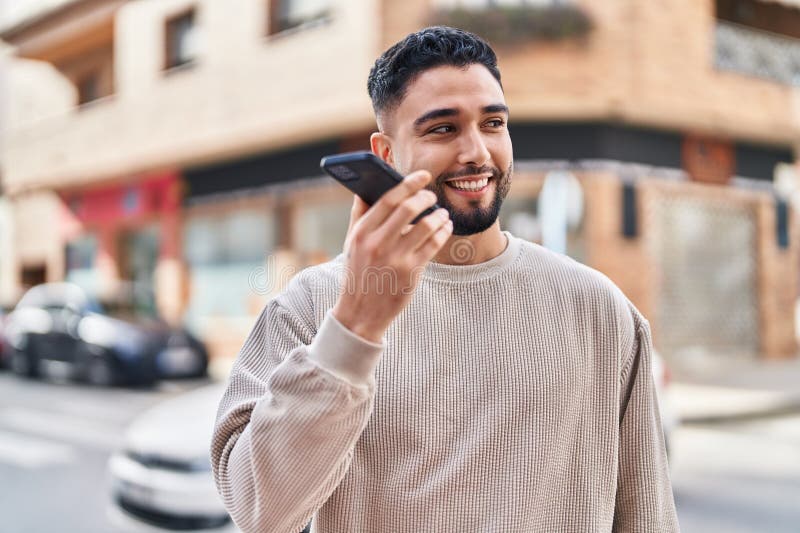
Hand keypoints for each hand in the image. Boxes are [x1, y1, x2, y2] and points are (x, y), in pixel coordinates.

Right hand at [333, 170, 452, 342]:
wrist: (360, 312)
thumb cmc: (358, 272)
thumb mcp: (351, 242)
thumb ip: (359, 214)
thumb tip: (365, 187)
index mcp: (362, 232)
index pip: (388, 198)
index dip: (408, 183)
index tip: (423, 176)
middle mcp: (378, 243)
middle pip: (408, 208)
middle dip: (425, 197)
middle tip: (432, 196)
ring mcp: (395, 258)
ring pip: (425, 225)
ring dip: (438, 215)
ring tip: (442, 213)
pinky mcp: (411, 272)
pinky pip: (433, 244)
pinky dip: (443, 231)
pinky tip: (445, 227)